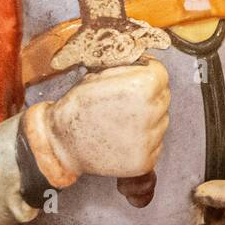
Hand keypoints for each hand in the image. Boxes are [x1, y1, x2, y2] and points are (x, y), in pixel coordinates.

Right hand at [37, 60, 169, 179]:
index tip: (137, 77)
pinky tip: (122, 138)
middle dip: (148, 96)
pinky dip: (143, 140)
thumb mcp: (98, 76)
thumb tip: (146, 63)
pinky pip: (155, 143)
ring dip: (147, 119)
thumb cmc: (76, 109)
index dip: (147, 73)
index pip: (161, 74)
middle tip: (124, 102)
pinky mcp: (145, 160)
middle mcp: (150, 113)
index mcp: (140, 87)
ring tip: (121, 122)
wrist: (61, 145)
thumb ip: (126, 68)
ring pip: (161, 120)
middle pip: (163, 97)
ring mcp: (149, 139)